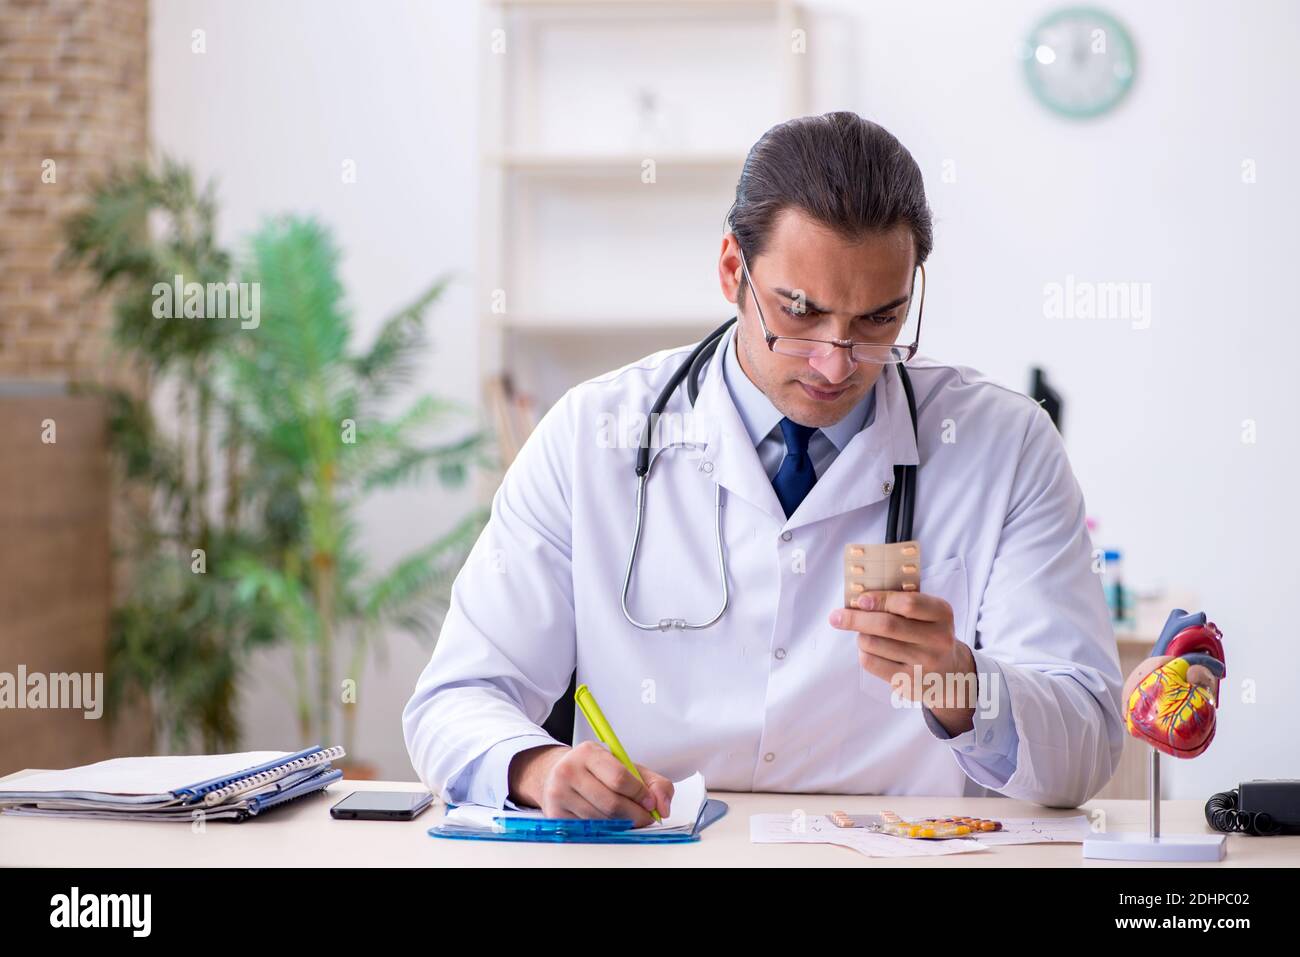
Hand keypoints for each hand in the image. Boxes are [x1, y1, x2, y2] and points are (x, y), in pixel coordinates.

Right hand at [508, 741, 673, 824]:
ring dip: (622, 824)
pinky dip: (606, 829)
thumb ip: (653, 782)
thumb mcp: (625, 766)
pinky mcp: (555, 814)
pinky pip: (589, 830)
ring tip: (629, 818)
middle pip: (611, 803)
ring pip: (601, 820)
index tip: (651, 803)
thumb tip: (662, 807)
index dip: (640, 794)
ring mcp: (559, 794)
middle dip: (636, 814)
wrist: (557, 774)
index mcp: (588, 753)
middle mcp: (569, 771)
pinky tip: (610, 822)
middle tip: (646, 817)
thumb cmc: (596, 771)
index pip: (619, 777)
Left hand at [829, 590, 976, 735]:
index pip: (908, 604)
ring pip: (874, 644)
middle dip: (855, 619)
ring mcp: (924, 664)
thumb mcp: (927, 613)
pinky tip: (871, 650)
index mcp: (942, 615)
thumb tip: (859, 599)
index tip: (860, 599)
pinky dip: (863, 652)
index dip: (880, 599)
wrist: (950, 674)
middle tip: (836, 616)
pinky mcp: (909, 683)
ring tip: (865, 634)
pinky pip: (871, 663)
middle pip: (886, 625)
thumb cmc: (928, 634)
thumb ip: (900, 601)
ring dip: (861, 636)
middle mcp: (937, 640)